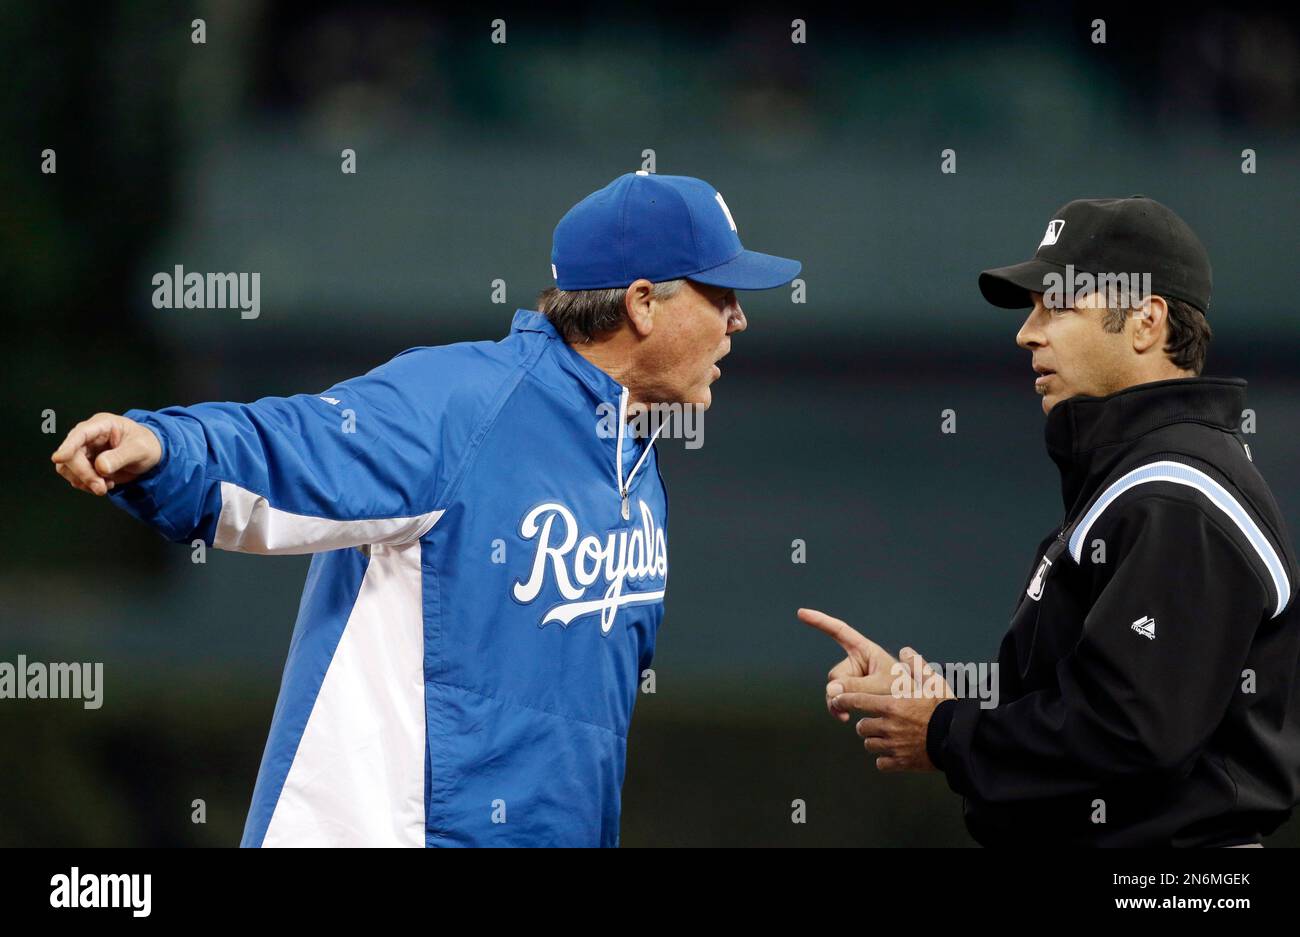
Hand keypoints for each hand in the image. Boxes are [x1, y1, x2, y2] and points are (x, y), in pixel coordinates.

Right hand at [51, 412, 162, 495]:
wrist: (150, 455)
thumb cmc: (146, 445)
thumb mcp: (140, 449)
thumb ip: (121, 457)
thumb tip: (101, 467)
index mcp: (102, 425)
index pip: (80, 434)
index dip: (68, 446)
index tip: (60, 458)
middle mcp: (89, 437)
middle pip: (70, 455)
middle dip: (84, 474)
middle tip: (101, 488)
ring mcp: (85, 451)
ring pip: (68, 468)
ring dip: (84, 482)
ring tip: (106, 485)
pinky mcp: (85, 465)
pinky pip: (76, 478)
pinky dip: (87, 485)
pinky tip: (105, 484)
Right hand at [798, 607, 899, 723]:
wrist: (914, 710)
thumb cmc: (904, 691)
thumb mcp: (883, 686)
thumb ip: (857, 687)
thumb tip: (830, 690)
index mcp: (865, 650)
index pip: (840, 632)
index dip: (820, 621)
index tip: (801, 613)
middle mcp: (856, 662)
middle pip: (836, 674)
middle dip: (840, 690)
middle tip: (850, 705)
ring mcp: (853, 678)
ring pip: (834, 689)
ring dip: (838, 702)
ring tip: (846, 715)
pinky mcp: (852, 692)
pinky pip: (836, 699)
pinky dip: (838, 708)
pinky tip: (844, 717)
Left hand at [836, 647, 952, 772]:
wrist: (960, 739)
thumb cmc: (946, 708)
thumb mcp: (933, 683)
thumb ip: (917, 666)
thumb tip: (905, 650)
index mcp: (891, 705)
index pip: (857, 701)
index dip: (844, 700)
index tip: (837, 699)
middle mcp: (888, 726)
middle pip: (861, 726)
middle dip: (866, 723)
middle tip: (877, 721)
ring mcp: (893, 746)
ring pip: (869, 744)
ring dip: (874, 740)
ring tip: (887, 736)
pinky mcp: (901, 763)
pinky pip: (881, 763)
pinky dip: (885, 759)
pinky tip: (895, 753)